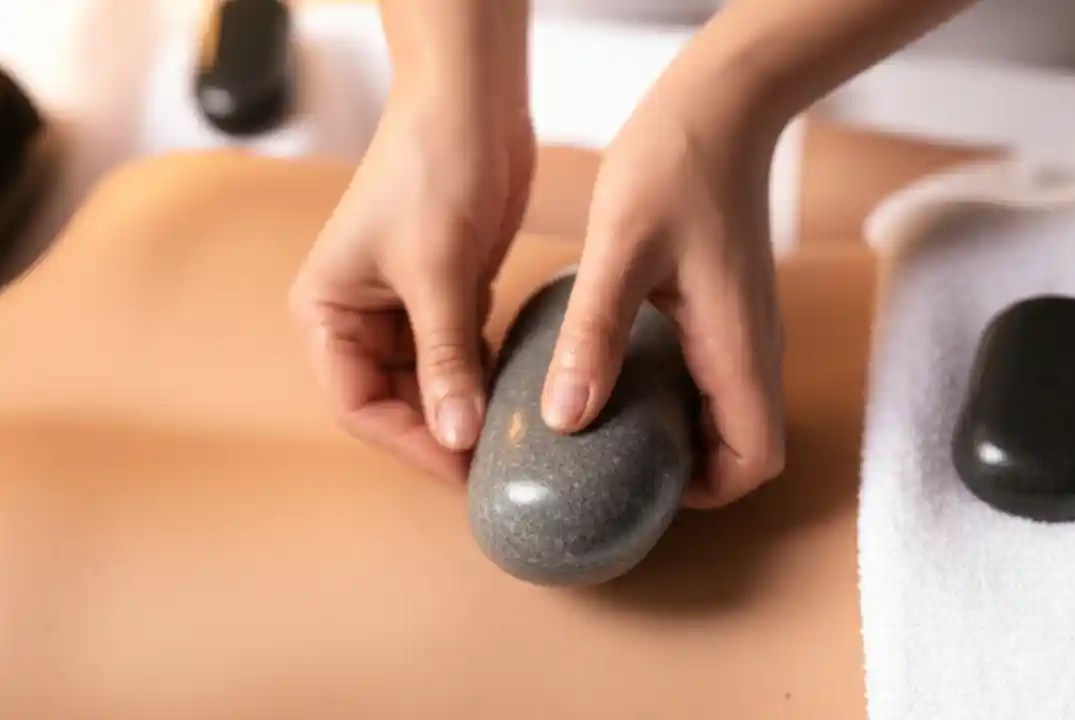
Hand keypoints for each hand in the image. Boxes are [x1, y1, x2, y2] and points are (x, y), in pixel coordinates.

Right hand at [289, 34, 533, 480]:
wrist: (471, 104)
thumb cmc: (431, 172)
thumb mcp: (436, 273)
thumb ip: (446, 358)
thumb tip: (458, 437)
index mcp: (326, 313)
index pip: (359, 404)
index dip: (410, 442)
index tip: (463, 468)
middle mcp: (357, 317)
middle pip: (395, 401)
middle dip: (440, 432)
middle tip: (495, 466)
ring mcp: (404, 307)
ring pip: (431, 383)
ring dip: (467, 407)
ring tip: (511, 441)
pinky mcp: (448, 294)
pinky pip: (462, 355)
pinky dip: (485, 375)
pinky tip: (515, 393)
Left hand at [540, 84, 786, 507]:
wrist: (724, 101)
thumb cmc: (676, 164)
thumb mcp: (618, 251)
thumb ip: (593, 335)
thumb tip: (566, 418)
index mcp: (738, 345)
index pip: (756, 458)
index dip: (712, 492)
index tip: (647, 489)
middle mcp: (754, 343)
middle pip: (745, 442)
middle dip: (690, 469)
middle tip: (615, 467)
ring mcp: (746, 321)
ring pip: (731, 407)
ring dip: (682, 432)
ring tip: (609, 429)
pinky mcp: (730, 299)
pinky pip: (716, 370)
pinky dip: (678, 392)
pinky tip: (620, 372)